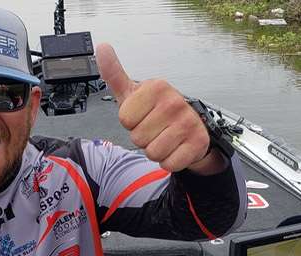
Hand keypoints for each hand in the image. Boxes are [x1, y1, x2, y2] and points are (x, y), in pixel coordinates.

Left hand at [97, 43, 224, 173]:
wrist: (189, 127)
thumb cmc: (155, 111)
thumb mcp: (132, 94)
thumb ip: (114, 73)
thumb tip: (102, 48)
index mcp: (156, 87)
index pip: (125, 119)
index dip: (131, 122)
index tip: (143, 115)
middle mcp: (174, 102)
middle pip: (138, 138)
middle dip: (143, 138)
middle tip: (155, 128)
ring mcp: (188, 122)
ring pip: (152, 152)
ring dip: (155, 150)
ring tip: (165, 137)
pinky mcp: (198, 142)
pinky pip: (168, 163)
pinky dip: (169, 161)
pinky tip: (176, 148)